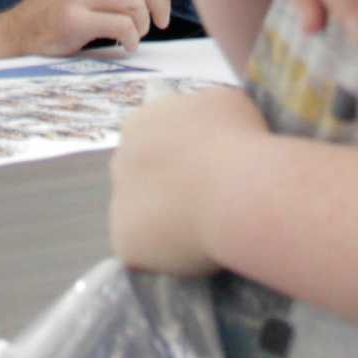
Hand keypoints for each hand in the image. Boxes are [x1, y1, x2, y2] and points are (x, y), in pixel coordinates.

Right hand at [0, 0, 178, 58]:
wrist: (14, 33)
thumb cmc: (52, 12)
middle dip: (160, 1)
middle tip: (160, 20)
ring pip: (135, 2)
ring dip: (144, 24)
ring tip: (134, 33)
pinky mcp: (74, 20)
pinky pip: (122, 26)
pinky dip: (132, 39)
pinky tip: (125, 45)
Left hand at [109, 85, 263, 276]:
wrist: (238, 190)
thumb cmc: (237, 140)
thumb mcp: (227, 102)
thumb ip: (206, 114)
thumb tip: (208, 126)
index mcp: (140, 123)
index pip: (153, 141)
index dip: (181, 157)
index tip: (206, 170)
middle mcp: (120, 160)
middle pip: (141, 177)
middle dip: (166, 188)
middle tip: (205, 202)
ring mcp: (118, 203)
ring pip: (140, 215)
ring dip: (162, 222)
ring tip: (203, 232)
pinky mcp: (125, 242)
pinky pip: (144, 250)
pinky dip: (164, 254)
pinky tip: (192, 254)